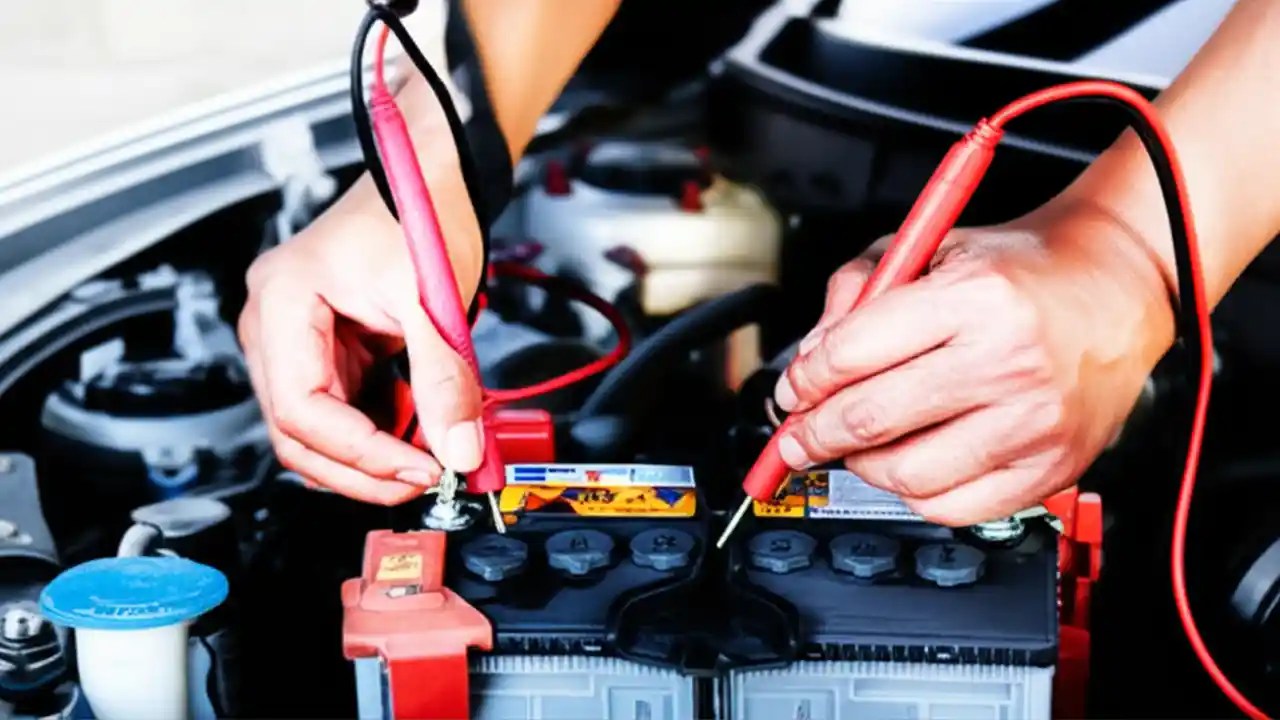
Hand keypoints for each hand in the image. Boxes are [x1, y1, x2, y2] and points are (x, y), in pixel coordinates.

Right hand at [239, 127, 485, 504]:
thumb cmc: (418, 209)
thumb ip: (445, 381)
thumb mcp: (433, 301)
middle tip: (422, 479)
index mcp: (282, 300)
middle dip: (360, 467)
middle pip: (296, 430)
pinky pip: (337, 408)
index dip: (359, 454)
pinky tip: (412, 426)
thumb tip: (458, 450)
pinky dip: (374, 429)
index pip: (300, 409)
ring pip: (314, 428)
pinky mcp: (324, 346)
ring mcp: (294, 336)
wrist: (431, 174)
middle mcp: (274, 322)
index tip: (417, 470)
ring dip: (367, 454)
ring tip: (424, 454)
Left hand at [773, 208, 1175, 524]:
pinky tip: (909, 463)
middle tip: (798, 434)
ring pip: (905, 474)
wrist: (1117, 287)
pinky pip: (952, 507)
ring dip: (861, 465)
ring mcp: (1033, 422)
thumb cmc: (1022, 269)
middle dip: (813, 433)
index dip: (802, 381)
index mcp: (974, 296)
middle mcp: (1007, 361)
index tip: (790, 391)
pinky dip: (913, 493)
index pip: (851, 354)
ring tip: (860, 444)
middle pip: (871, 419)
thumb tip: (808, 361)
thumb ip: (857, 293)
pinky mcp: (1050, 468)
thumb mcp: (930, 248)